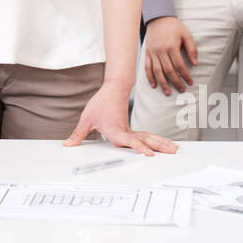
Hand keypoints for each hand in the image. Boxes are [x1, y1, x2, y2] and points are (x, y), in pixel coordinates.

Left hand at [63, 80, 178, 155]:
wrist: (113, 88)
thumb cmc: (101, 103)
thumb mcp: (86, 119)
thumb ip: (78, 134)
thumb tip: (68, 145)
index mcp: (116, 131)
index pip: (129, 142)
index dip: (140, 148)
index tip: (150, 153)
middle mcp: (126, 132)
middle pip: (145, 141)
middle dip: (159, 147)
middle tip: (173, 151)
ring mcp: (131, 130)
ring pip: (148, 138)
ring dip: (161, 143)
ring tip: (174, 149)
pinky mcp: (132, 129)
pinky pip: (145, 136)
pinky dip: (155, 141)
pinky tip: (163, 145)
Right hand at [143, 16, 196, 94]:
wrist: (158, 18)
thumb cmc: (174, 26)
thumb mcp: (186, 34)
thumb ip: (191, 49)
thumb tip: (195, 63)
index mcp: (171, 46)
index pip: (179, 65)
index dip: (185, 75)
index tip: (190, 82)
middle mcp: (161, 51)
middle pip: (168, 71)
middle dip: (176, 82)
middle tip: (182, 90)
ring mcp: (152, 52)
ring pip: (157, 71)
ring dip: (163, 83)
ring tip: (168, 92)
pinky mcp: (147, 53)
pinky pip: (147, 67)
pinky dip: (150, 77)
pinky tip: (154, 85)